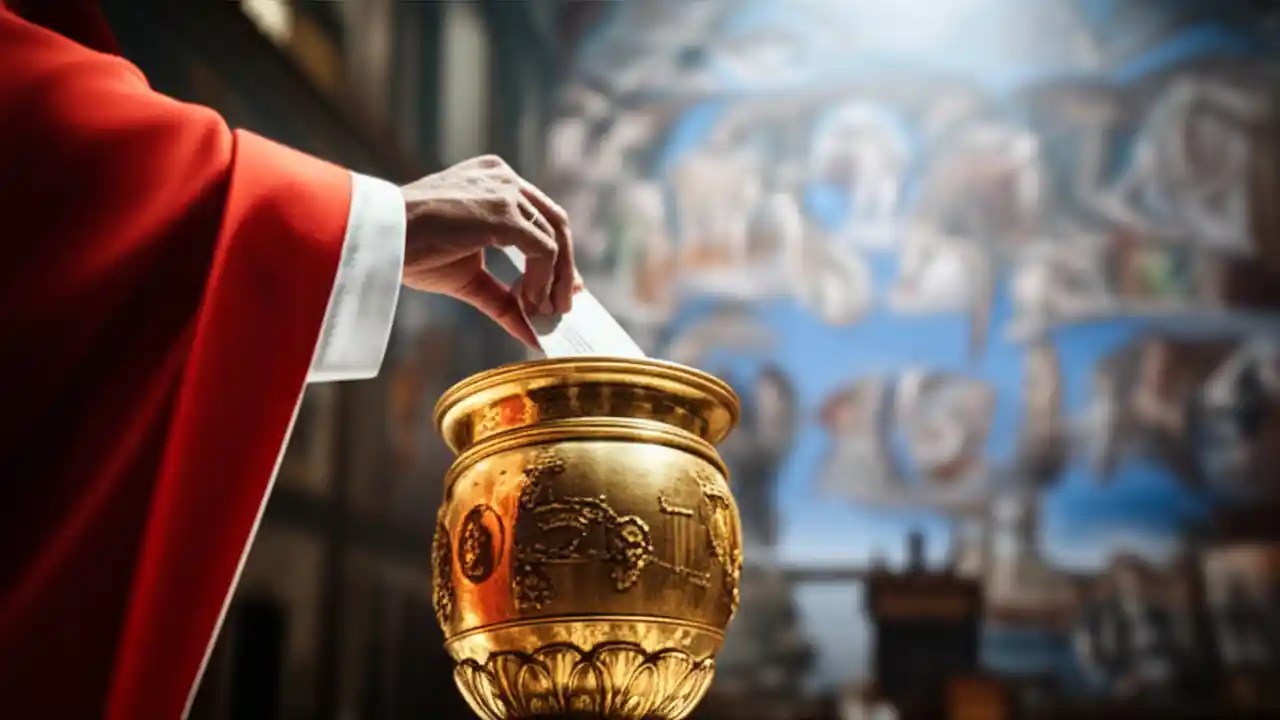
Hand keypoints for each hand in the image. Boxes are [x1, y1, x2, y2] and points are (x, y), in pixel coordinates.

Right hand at [400, 155, 578, 347]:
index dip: (557, 254)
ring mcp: (505, 191)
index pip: (540, 215)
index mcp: (494, 181)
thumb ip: (502, 298)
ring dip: (556, 279)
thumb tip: (531, 333)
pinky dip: (542, 279)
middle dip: (565, 268)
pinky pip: (543, 249)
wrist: (379, 236)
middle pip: (555, 222)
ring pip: (555, 236)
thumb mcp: (468, 276)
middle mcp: (504, 178)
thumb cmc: (412, 250)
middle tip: (564, 304)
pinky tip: (527, 301)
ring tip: (545, 311)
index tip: (561, 288)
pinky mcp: (504, 211)